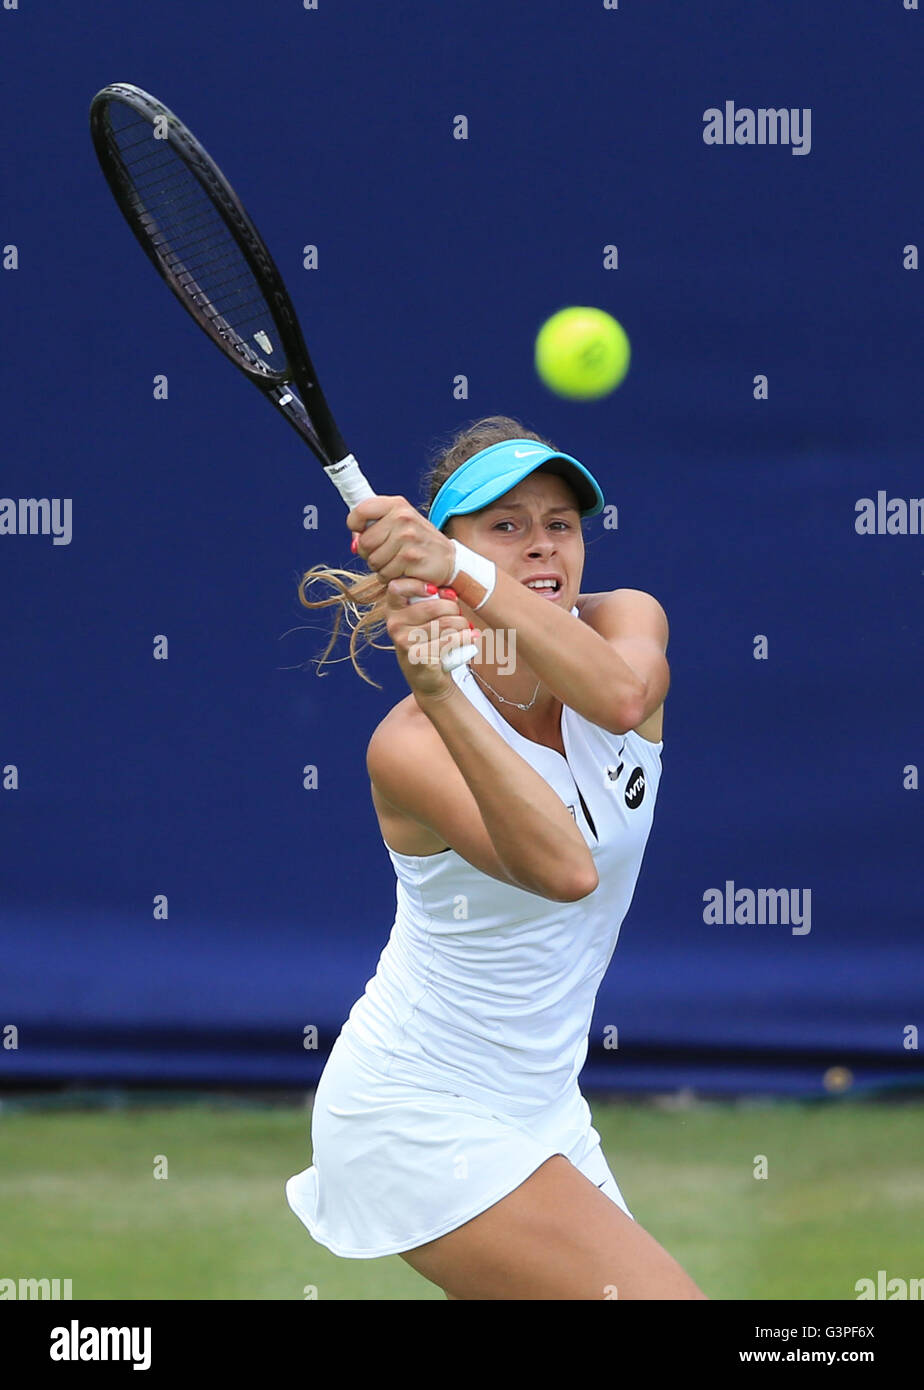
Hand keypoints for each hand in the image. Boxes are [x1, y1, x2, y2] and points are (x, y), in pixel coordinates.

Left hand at [347, 496, 455, 587]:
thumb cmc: (419, 543)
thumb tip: (354, 541)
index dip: (355, 525)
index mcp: (397, 505)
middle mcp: (402, 518)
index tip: (362, 532)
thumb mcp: (400, 524)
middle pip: (364, 542)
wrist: (449, 560)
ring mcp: (408, 538)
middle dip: (369, 554)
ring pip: (373, 561)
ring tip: (397, 563)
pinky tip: (404, 572)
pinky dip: (391, 578)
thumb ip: (375, 526)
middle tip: (386, 554)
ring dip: (381, 568)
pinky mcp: (411, 559)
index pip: (361, 510)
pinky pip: (385, 574)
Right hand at [385, 578, 478, 698]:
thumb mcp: (425, 618)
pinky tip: (472, 637)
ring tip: (467, 628)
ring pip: (445, 623)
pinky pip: (450, 640)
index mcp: (393, 610)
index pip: (397, 588)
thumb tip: (450, 593)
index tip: (434, 591)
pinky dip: (465, 637)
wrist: (426, 676)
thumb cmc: (429, 641)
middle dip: (454, 609)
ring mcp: (404, 641)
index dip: (417, 584)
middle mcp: (394, 625)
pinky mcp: (417, 656)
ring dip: (463, 624)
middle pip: (433, 606)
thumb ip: (433, 600)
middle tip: (459, 616)